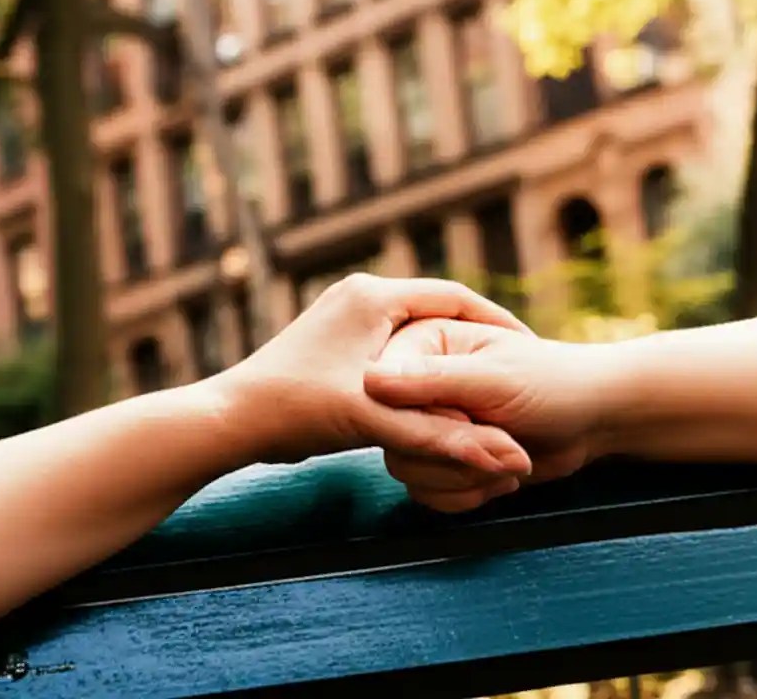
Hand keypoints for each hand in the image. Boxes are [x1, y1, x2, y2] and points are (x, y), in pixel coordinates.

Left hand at [208, 275, 532, 481]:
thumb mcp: (378, 425)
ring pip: (414, 332)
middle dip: (477, 339)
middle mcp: (358, 294)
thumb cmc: (293, 413)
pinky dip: (419, 368)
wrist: (224, 420)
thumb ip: (445, 440)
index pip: (456, 296)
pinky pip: (392, 347)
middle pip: (438, 312)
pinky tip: (437, 396)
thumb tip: (508, 461)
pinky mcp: (331, 340)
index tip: (533, 349)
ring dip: (448, 355)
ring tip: (487, 380)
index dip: (501, 323)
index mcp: (374, 296)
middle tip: (519, 363)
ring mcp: (342, 315)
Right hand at [364, 318, 605, 511]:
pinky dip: (464, 495)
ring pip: (406, 469)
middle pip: (393, 438)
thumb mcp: (495, 378)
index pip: (383, 392)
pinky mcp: (437, 457)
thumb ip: (434, 379)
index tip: (476, 419)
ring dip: (464, 479)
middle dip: (456, 456)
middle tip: (507, 450)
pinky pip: (422, 490)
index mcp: (420, 343)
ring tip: (510, 464)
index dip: (430, 419)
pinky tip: (500, 479)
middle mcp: (414, 383)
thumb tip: (369, 380)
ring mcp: (424, 422)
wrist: (589, 420)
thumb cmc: (552, 384)